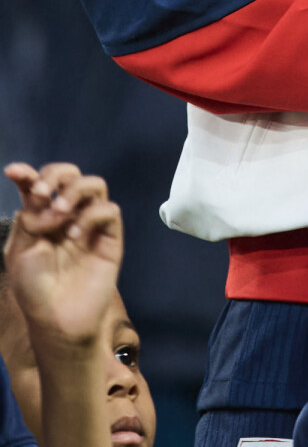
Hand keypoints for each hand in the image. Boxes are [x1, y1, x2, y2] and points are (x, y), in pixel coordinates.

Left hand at [3, 162, 121, 349]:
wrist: (57, 321)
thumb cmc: (34, 290)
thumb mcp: (19, 252)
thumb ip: (29, 218)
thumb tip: (43, 198)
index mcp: (41, 217)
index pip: (38, 185)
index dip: (26, 173)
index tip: (13, 172)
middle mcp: (67, 214)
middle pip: (69, 174)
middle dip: (54, 176)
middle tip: (42, 194)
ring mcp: (89, 223)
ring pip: (94, 183)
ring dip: (73, 191)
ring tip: (59, 214)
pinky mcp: (109, 237)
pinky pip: (109, 209)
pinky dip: (90, 215)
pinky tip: (75, 236)